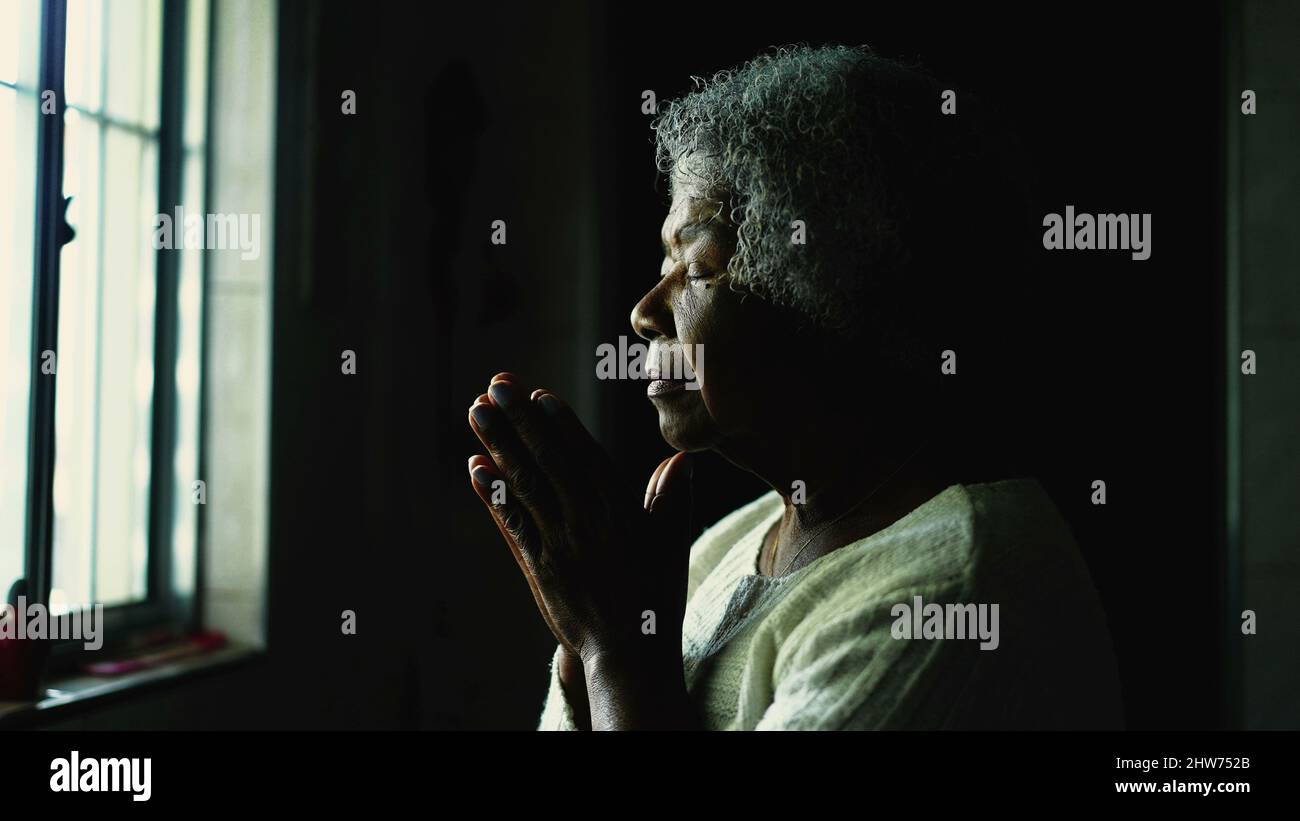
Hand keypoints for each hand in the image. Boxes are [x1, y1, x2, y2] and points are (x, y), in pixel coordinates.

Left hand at [466, 373, 693, 666]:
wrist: (629, 653)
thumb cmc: (655, 595)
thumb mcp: (673, 543)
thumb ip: (671, 498)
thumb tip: (680, 457)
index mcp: (620, 511)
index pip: (585, 456)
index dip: (559, 423)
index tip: (537, 393)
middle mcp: (586, 521)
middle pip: (548, 460)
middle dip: (520, 419)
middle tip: (496, 384)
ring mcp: (558, 544)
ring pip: (524, 485)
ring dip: (498, 445)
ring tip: (477, 411)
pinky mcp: (537, 568)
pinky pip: (511, 524)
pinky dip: (492, 494)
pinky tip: (475, 467)